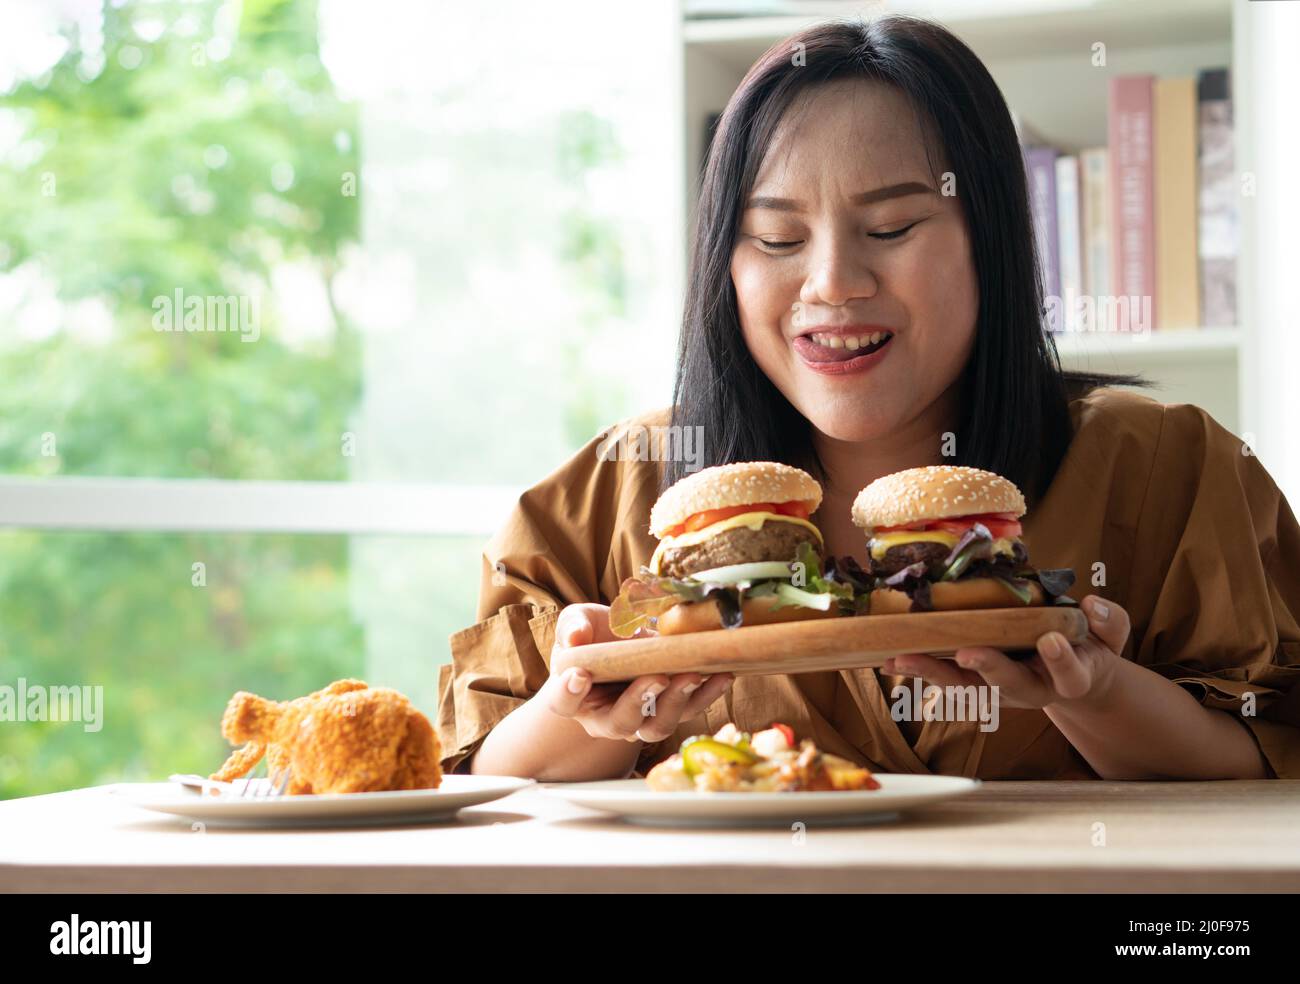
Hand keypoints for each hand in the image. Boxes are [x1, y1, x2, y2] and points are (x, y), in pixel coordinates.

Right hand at [543, 603, 732, 741]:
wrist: (621, 644)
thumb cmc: (594, 636)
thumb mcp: (579, 623)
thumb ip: (572, 627)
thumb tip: (575, 637)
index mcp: (575, 697)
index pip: (564, 702)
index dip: (569, 693)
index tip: (580, 675)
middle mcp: (607, 718)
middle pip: (621, 723)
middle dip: (640, 701)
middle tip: (657, 678)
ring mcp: (642, 719)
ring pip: (658, 726)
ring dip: (678, 702)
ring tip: (693, 675)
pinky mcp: (672, 710)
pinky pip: (690, 710)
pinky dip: (707, 694)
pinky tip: (722, 675)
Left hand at [880, 594, 1126, 708]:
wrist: (1072, 676)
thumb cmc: (1089, 648)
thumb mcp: (1110, 635)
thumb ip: (1110, 622)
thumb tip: (1093, 604)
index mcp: (1070, 679)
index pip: (1070, 675)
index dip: (1060, 661)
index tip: (1050, 640)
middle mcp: (1029, 690)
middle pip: (1007, 685)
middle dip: (987, 669)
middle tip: (968, 653)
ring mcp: (997, 691)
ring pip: (965, 688)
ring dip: (934, 673)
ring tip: (902, 659)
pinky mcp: (972, 685)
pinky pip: (942, 681)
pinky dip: (916, 671)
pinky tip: (888, 659)